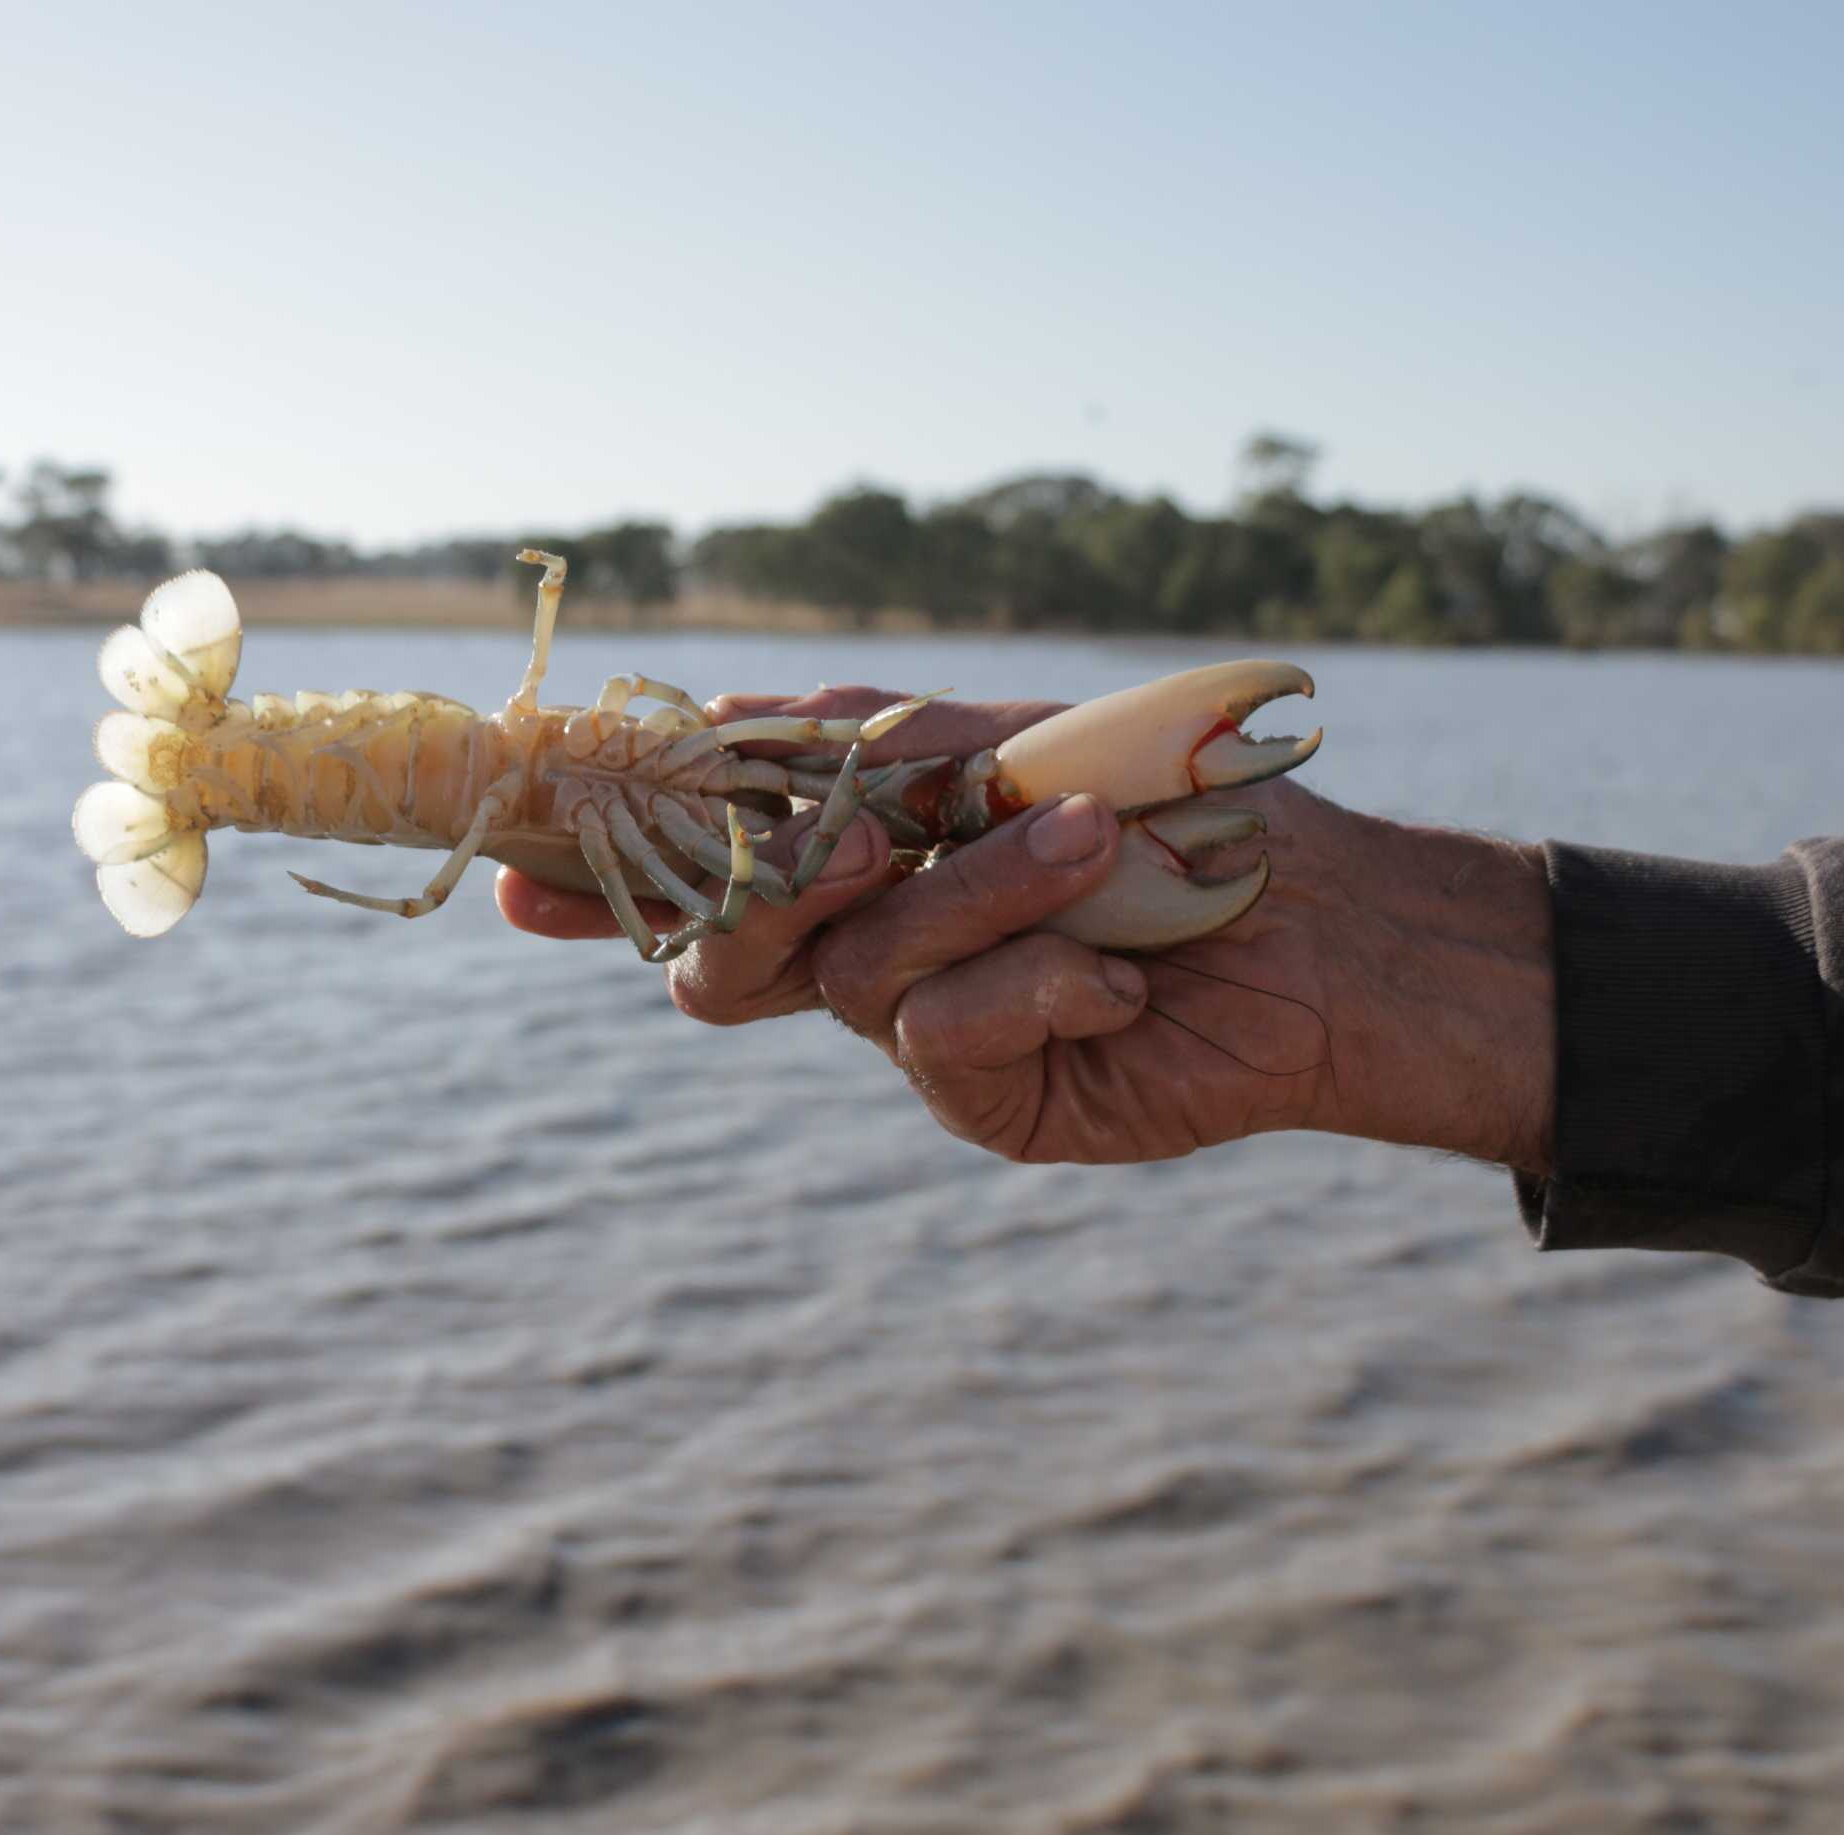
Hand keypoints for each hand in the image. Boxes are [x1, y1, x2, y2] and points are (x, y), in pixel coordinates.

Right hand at [496, 687, 1556, 1172]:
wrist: (1334, 917)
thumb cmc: (1182, 801)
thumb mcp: (1012, 737)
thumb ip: (861, 740)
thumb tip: (705, 724)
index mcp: (860, 855)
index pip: (700, 865)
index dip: (601, 875)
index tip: (510, 870)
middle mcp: (869, 949)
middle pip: (723, 948)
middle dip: (770, 878)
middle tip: (868, 836)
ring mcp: (923, 1032)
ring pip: (844, 972)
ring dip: (964, 897)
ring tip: (1082, 850)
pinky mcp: (988, 1100)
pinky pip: (938, 1036)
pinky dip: (1026, 981)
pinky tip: (1114, 973)